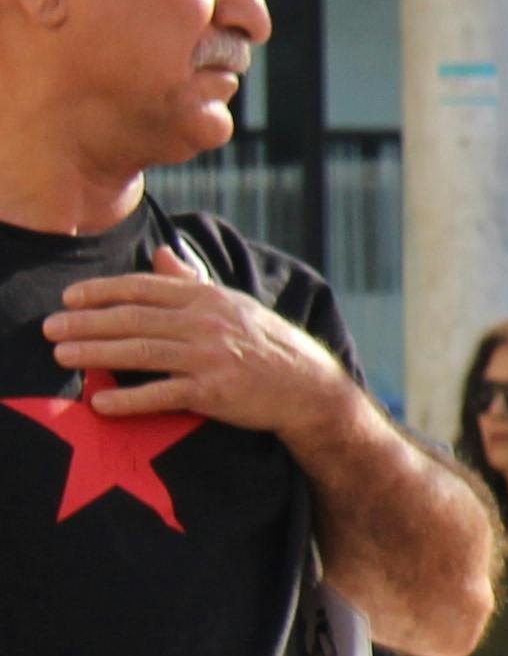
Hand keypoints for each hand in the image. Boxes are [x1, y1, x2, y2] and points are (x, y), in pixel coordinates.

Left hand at [42, 242, 353, 438]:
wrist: (310, 388)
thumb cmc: (267, 345)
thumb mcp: (234, 305)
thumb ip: (192, 282)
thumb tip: (163, 253)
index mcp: (209, 299)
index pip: (145, 287)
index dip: (103, 291)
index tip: (70, 296)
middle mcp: (207, 323)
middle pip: (134, 318)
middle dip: (86, 322)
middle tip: (50, 327)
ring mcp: (211, 358)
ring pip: (141, 350)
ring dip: (96, 353)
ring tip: (62, 356)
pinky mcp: (215, 392)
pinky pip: (162, 394)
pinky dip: (129, 399)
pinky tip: (101, 402)